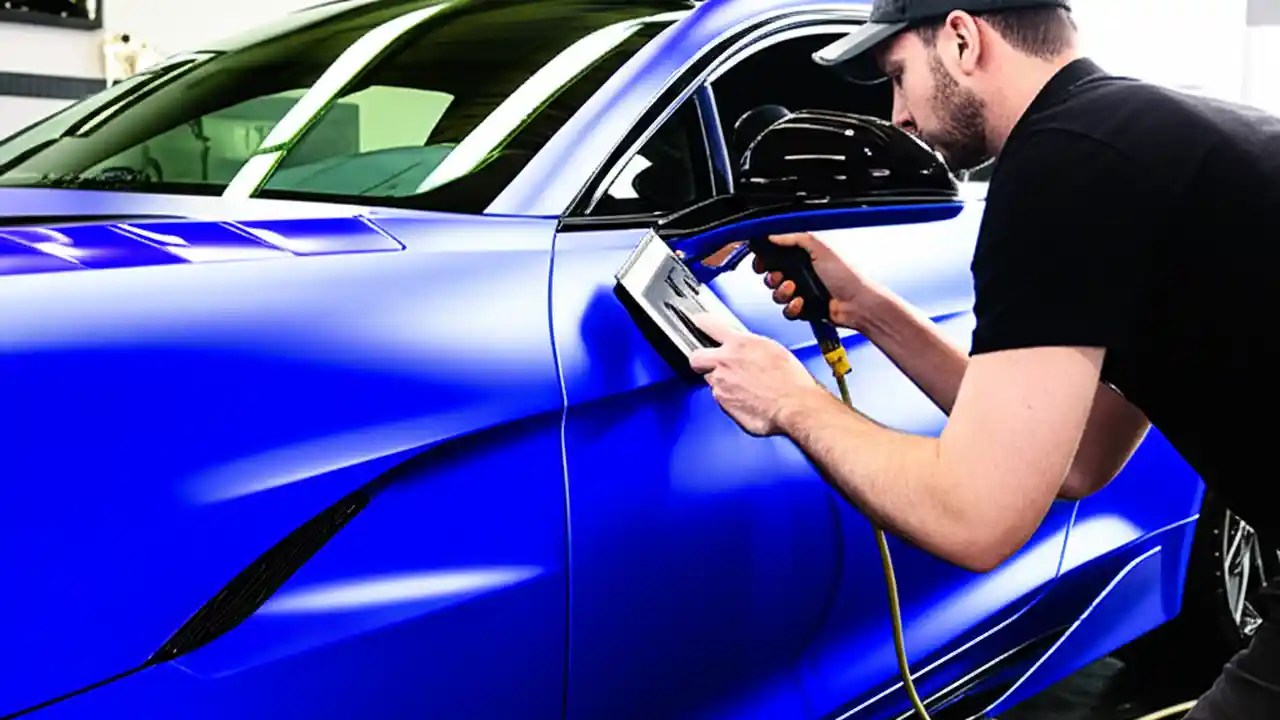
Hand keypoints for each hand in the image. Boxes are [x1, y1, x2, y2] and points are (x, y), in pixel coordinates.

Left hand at [687, 312, 823, 436]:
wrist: (794, 405)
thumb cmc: (790, 380)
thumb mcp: (772, 349)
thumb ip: (750, 345)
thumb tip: (743, 345)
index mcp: (739, 343)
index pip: (709, 325)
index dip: (701, 323)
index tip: (698, 323)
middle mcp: (725, 362)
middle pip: (696, 357)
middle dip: (701, 359)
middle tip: (712, 362)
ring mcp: (721, 383)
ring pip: (710, 379)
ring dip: (721, 381)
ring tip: (742, 385)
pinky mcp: (722, 402)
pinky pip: (719, 397)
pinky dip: (729, 397)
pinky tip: (745, 398)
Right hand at [753, 232, 885, 329]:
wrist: (858, 304)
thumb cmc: (847, 274)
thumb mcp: (820, 246)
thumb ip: (795, 237)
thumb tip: (772, 234)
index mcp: (804, 254)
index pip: (776, 254)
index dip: (765, 258)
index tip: (762, 262)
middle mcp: (801, 272)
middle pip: (771, 275)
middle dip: (772, 277)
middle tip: (779, 276)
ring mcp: (802, 291)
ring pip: (776, 294)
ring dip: (782, 292)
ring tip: (795, 289)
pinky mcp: (803, 308)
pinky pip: (786, 310)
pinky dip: (792, 307)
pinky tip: (802, 303)